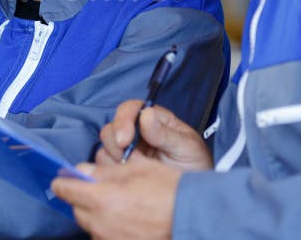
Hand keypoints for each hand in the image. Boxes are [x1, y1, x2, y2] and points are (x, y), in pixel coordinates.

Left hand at [51, 155, 179, 239]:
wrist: (193, 217)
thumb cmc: (167, 189)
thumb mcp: (135, 169)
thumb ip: (102, 171)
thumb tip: (80, 171)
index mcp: (101, 199)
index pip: (65, 190)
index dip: (64, 182)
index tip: (66, 179)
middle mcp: (101, 224)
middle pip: (76, 209)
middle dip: (82, 198)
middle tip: (100, 189)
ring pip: (90, 225)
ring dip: (96, 214)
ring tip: (118, 204)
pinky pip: (105, 236)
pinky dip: (109, 228)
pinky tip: (126, 220)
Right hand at [97, 100, 212, 170]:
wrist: (193, 193)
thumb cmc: (195, 165)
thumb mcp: (187, 148)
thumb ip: (165, 133)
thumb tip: (145, 115)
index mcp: (155, 119)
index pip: (131, 109)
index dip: (123, 120)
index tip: (125, 140)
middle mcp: (137, 131)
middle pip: (112, 126)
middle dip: (114, 141)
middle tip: (125, 158)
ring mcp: (127, 150)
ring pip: (105, 146)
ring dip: (113, 157)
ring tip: (132, 169)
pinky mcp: (121, 167)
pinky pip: (105, 165)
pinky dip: (111, 171)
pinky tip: (127, 177)